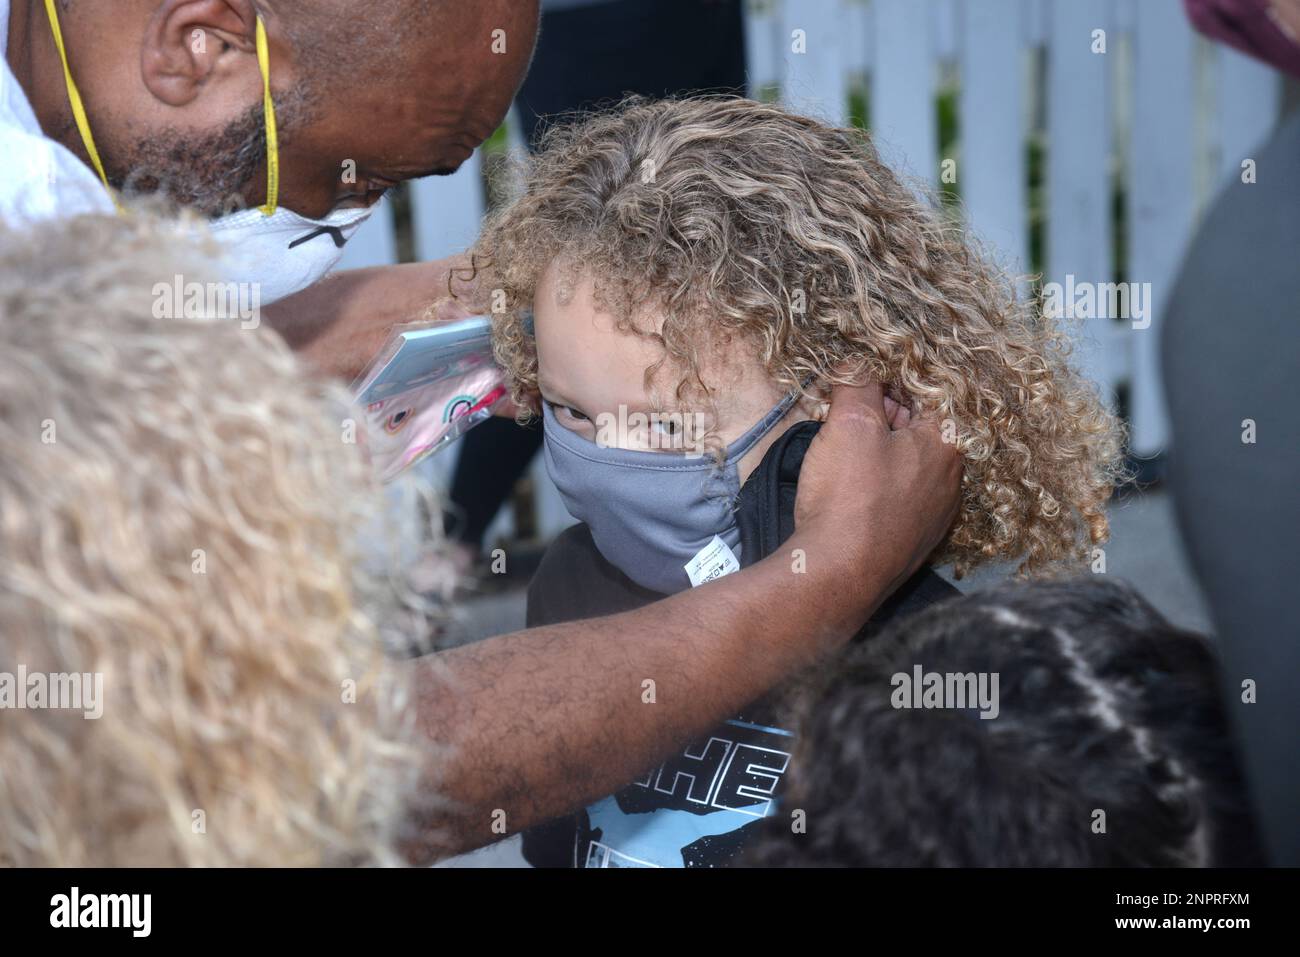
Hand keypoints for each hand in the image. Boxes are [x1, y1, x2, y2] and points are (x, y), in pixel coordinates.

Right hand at [793, 379, 960, 610]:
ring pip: (908, 464)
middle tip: (843, 409)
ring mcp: (934, 515)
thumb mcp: (850, 424)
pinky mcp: (913, 541)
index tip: (862, 376)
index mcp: (946, 445)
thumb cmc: (849, 497)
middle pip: (919, 427)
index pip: (930, 392)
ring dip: (878, 449)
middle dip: (882, 413)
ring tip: (839, 447)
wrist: (837, 574)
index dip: (894, 377)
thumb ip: (857, 384)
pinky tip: (848, 487)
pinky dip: (877, 483)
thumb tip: (856, 363)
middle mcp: (950, 480)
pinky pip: (899, 497)